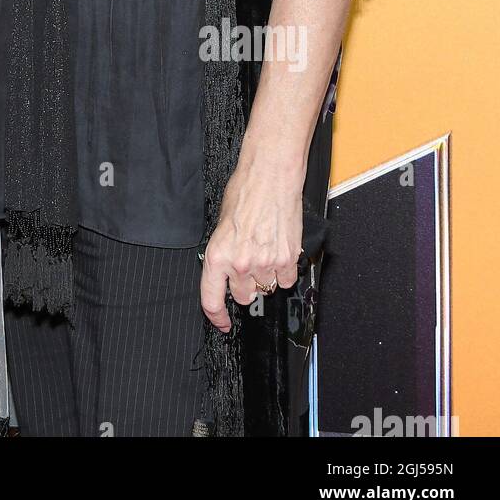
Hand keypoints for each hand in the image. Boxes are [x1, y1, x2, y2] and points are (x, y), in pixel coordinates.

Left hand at [199, 160, 302, 331]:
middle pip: (244, 297)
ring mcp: (265, 264)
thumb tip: (226, 271)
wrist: (270, 177)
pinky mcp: (287, 260)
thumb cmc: (245, 192)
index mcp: (217, 255)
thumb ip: (223, 253)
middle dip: (245, 285)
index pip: (212, 300)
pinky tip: (278, 250)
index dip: (217, 317)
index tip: (223, 322)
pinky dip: (284, 270)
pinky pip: (286, 280)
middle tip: (248, 264)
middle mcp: (240, 264)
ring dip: (265, 276)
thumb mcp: (221, 225)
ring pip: (267, 289)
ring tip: (264, 249)